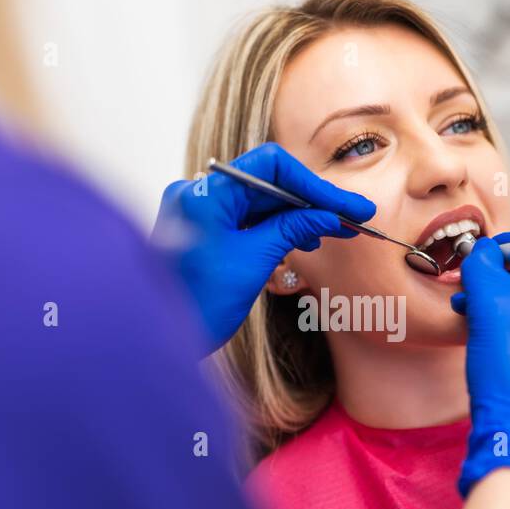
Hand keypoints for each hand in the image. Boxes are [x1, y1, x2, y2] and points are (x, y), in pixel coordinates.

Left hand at [152, 142, 374, 353]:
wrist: (157, 342)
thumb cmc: (197, 305)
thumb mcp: (254, 262)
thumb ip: (291, 229)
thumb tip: (328, 216)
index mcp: (205, 193)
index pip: (271, 166)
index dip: (313, 184)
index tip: (345, 206)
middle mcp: (198, 194)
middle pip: (267, 183)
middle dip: (311, 201)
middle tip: (352, 218)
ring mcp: (198, 214)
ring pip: (259, 202)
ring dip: (298, 215)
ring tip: (332, 233)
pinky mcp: (202, 233)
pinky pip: (246, 220)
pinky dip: (276, 229)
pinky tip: (303, 241)